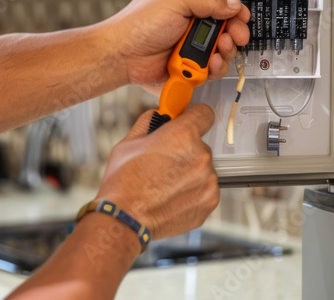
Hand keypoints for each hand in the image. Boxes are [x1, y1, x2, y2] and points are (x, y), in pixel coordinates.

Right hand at [95, 104, 218, 239]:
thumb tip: (157, 115)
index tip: (189, 123)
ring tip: (165, 185)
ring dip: (189, 173)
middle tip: (164, 163)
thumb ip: (149, 122)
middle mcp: (201, 156)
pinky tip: (172, 197)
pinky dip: (193, 192)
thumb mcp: (128, 143)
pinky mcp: (209, 201)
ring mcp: (208, 181)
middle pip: (200, 145)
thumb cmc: (123, 182)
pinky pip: (205, 189)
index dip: (194, 117)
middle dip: (185, 151)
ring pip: (203, 169)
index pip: (204, 113)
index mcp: (183, 135)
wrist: (124, 219)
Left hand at [100, 0, 250, 88]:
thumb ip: (206, 1)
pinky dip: (214, 68)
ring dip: (225, 51)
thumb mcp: (174, 1)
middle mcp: (188, 22)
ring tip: (220, 51)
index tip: (242, 18)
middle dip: (232, 32)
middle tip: (236, 37)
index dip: (233, 10)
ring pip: (220, 49)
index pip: (218, 1)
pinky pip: (210, 68)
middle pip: (223, 27)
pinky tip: (211, 64)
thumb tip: (231, 5)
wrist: (120, 56)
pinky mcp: (188, 65)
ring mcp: (188, 45)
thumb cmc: (137, 25)